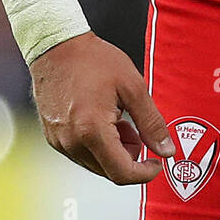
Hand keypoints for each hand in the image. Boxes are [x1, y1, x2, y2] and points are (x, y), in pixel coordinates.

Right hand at [29, 31, 175, 184]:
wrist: (56, 46)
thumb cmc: (93, 60)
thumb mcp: (132, 86)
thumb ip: (151, 122)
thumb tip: (166, 150)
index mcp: (92, 131)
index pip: (121, 173)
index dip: (145, 173)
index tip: (157, 162)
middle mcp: (71, 142)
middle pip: (109, 171)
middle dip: (130, 156)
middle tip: (137, 129)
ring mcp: (59, 141)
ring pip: (95, 164)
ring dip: (114, 150)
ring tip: (119, 118)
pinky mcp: (53, 137)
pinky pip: (81, 153)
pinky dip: (98, 144)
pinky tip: (103, 118)